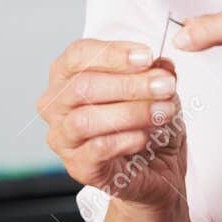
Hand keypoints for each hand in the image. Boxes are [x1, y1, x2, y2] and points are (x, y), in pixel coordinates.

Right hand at [38, 38, 186, 209]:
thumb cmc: (145, 121)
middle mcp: (56, 104)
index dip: (113, 54)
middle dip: (129, 84)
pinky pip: (97, 149)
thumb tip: (162, 64)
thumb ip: (157, 73)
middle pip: (82, 86)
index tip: (147, 56)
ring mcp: (62, 137)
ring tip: (163, 112)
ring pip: (86, 119)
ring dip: (131, 112)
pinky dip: (126, 140)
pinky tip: (145, 136)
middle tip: (165, 86)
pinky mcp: (77, 166)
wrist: (155, 168)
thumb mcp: (157, 89)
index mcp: (67, 75)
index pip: (78, 54)